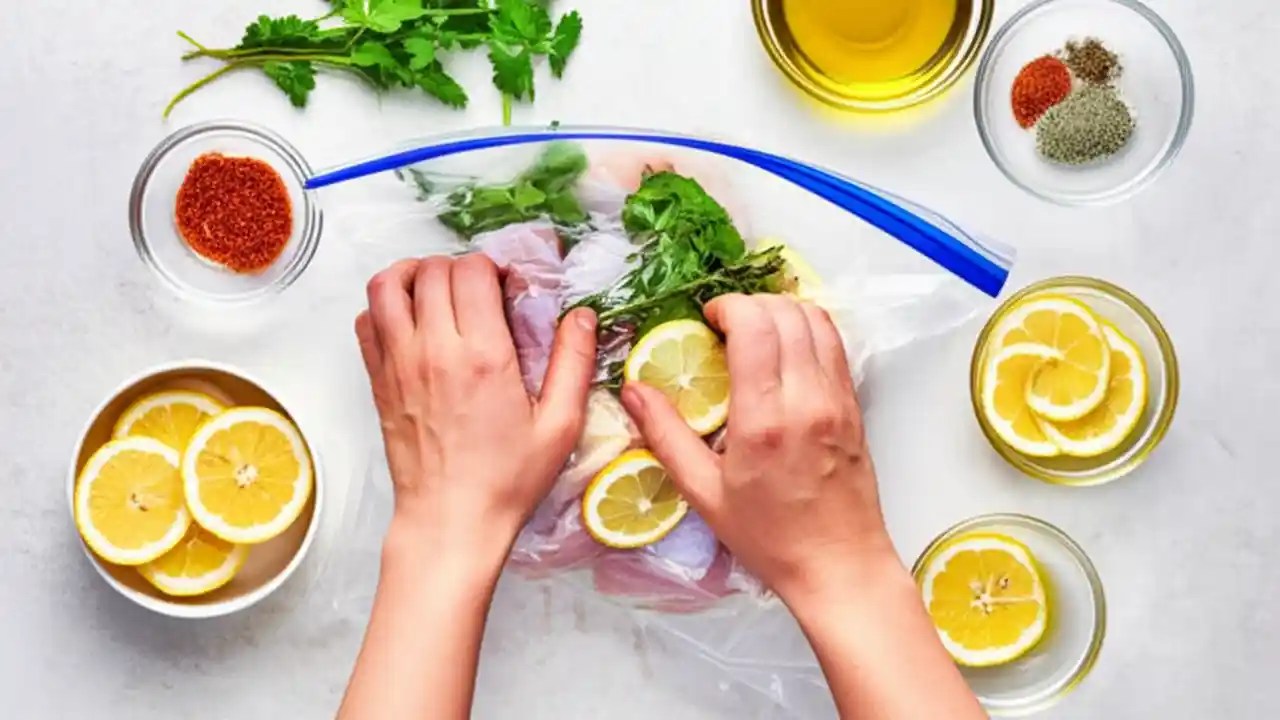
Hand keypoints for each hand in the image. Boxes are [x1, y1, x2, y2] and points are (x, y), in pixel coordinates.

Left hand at [355, 256, 597, 564]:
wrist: (450, 522)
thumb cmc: (507, 480)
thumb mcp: (559, 426)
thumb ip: (573, 364)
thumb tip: (582, 316)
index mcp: (484, 356)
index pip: (472, 272)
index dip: (492, 267)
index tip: (506, 288)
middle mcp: (434, 350)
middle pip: (432, 270)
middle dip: (458, 267)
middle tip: (478, 292)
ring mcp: (398, 364)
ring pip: (388, 284)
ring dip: (414, 274)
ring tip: (438, 291)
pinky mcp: (378, 381)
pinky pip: (366, 320)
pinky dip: (385, 307)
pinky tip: (412, 323)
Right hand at [620, 294, 893, 605]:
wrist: (839, 566)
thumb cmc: (770, 538)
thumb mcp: (704, 494)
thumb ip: (666, 435)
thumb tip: (633, 390)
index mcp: (764, 421)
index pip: (754, 327)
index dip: (728, 307)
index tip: (707, 319)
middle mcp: (807, 400)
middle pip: (785, 313)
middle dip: (750, 303)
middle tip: (725, 324)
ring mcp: (838, 400)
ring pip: (816, 319)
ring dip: (781, 309)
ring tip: (755, 329)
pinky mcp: (854, 405)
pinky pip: (836, 343)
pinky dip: (808, 328)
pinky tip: (786, 347)